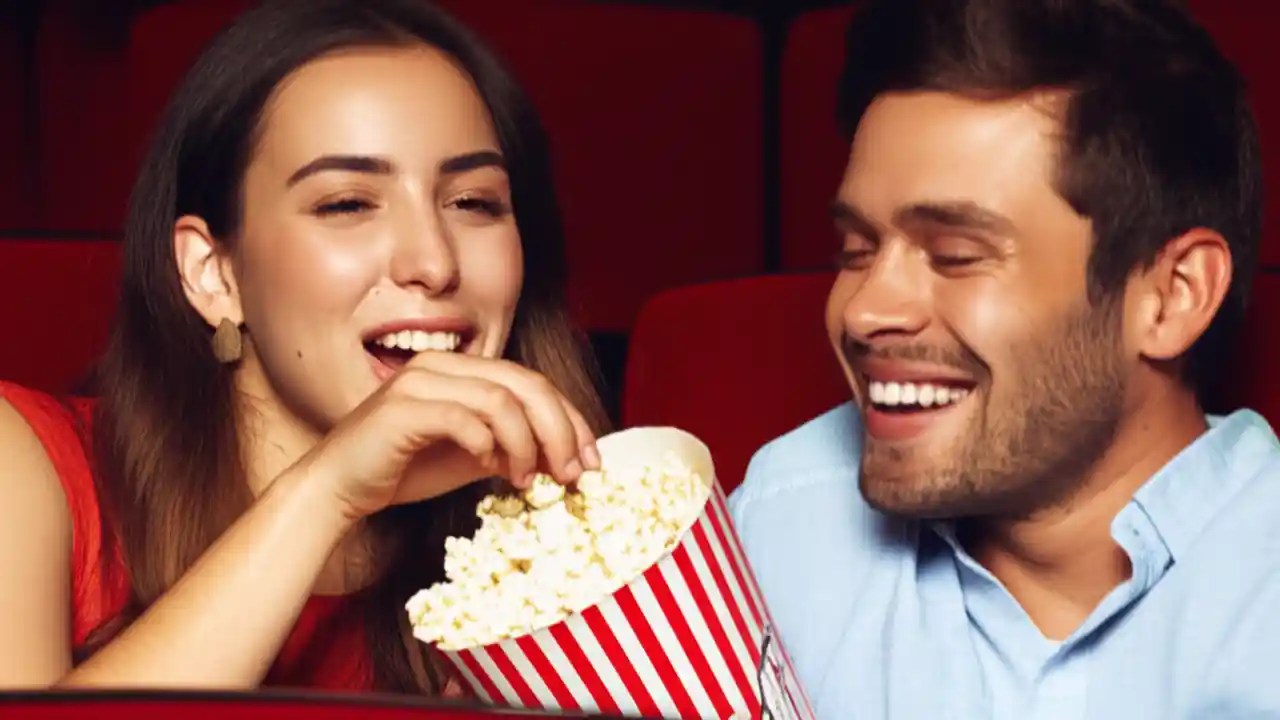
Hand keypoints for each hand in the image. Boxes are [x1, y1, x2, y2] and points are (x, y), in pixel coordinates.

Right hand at [295, 352, 600, 521]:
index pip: (532, 383)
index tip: (590, 461)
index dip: (569, 419)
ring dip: (526, 444)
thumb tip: (562, 458)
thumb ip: (513, 447)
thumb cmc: (403, 470)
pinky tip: (491, 471)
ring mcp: (420, 382)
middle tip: (571, 473)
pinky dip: (488, 446)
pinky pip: (464, 419)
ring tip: (527, 480)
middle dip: (559, 430)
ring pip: (500, 401)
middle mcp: (442, 364)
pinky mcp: (402, 409)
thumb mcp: (473, 457)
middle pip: (524, 384)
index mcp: (461, 368)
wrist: (339, 488)